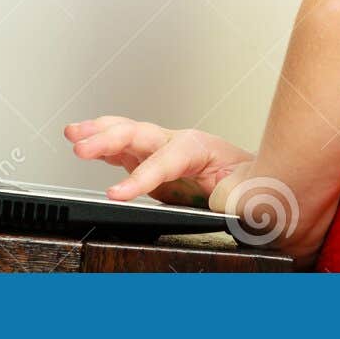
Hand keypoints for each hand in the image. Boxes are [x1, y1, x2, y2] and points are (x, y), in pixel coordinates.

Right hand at [63, 115, 254, 206]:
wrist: (266, 185)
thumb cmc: (258, 187)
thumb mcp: (253, 196)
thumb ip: (235, 199)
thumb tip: (225, 205)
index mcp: (202, 149)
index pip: (167, 159)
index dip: (141, 176)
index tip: (118, 193)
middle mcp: (179, 144)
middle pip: (140, 135)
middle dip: (109, 138)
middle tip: (81, 146)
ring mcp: (165, 150)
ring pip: (128, 135)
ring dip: (98, 133)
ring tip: (73, 134)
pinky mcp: (154, 162)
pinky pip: (125, 149)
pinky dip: (102, 144)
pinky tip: (83, 141)